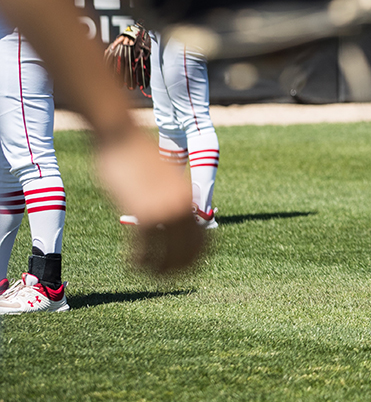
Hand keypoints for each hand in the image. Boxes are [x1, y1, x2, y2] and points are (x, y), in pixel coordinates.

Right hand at [96, 131, 205, 273]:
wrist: (121, 137)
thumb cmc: (138, 157)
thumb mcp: (161, 181)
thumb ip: (168, 201)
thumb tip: (166, 222)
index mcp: (189, 196)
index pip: (203, 237)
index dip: (196, 257)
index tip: (187, 268)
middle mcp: (182, 206)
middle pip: (189, 251)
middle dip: (178, 269)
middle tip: (165, 278)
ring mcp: (164, 210)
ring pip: (166, 254)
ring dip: (156, 269)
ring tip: (145, 273)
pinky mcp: (143, 212)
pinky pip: (144, 249)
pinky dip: (139, 261)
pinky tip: (132, 265)